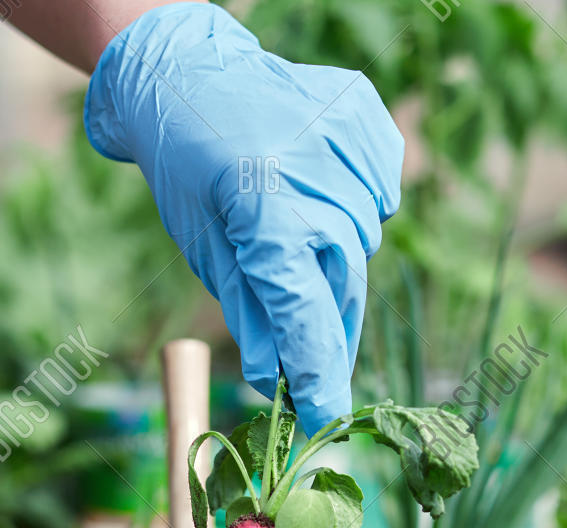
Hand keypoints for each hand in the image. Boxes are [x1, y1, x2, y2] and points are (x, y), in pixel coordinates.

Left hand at [85, 2, 403, 434]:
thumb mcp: (204, 247)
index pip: (306, 312)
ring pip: (364, 240)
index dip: (319, 372)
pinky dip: (356, 205)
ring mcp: (347, 138)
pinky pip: (380, 191)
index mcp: (264, 206)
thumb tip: (277, 381)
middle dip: (329, 327)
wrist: (185, 72)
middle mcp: (315, 171)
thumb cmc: (186, 167)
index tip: (327, 417)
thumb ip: (250, 312)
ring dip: (337, 258)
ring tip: (298, 232)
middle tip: (317, 361)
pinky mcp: (365, 116)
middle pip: (344, 283)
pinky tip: (317, 187)